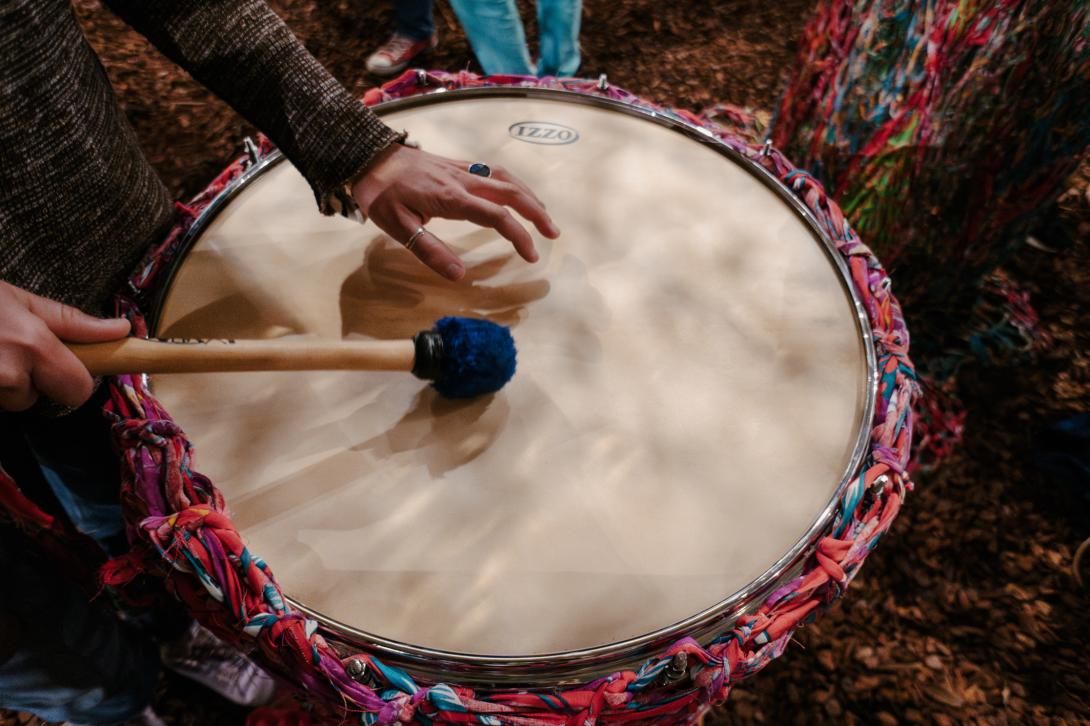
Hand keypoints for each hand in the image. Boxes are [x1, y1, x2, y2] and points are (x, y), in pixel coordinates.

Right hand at [0, 281, 130, 410]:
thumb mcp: (22, 301)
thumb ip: (72, 322)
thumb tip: (119, 329)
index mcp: (34, 345)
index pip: (79, 390)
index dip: (75, 381)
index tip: (68, 368)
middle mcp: (10, 373)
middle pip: (42, 400)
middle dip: (37, 383)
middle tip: (20, 356)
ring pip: (14, 400)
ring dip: (8, 384)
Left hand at [352, 144, 559, 280]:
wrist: (368, 156)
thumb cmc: (381, 193)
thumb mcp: (398, 228)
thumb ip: (430, 251)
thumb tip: (459, 276)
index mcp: (452, 198)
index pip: (496, 216)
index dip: (518, 235)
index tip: (531, 255)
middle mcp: (463, 180)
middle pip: (511, 193)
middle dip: (537, 213)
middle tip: (553, 234)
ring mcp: (462, 169)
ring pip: (506, 178)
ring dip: (529, 196)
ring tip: (544, 215)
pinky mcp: (458, 165)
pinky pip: (494, 171)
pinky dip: (514, 183)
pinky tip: (517, 193)